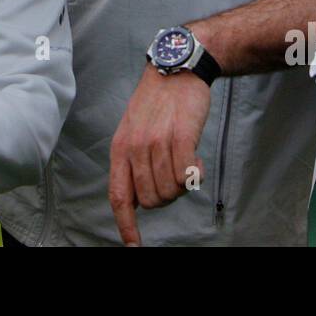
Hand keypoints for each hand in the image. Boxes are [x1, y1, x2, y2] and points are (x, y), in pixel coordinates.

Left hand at [108, 64, 210, 245]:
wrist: (176, 69)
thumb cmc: (157, 102)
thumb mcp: (132, 130)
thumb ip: (131, 163)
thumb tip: (135, 199)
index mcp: (120, 148)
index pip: (119, 196)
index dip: (126, 225)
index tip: (133, 245)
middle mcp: (136, 147)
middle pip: (152, 200)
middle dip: (167, 195)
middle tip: (175, 173)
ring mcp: (157, 142)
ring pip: (171, 190)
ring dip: (183, 184)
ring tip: (185, 161)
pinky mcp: (181, 136)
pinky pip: (187, 175)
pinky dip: (195, 176)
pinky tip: (197, 162)